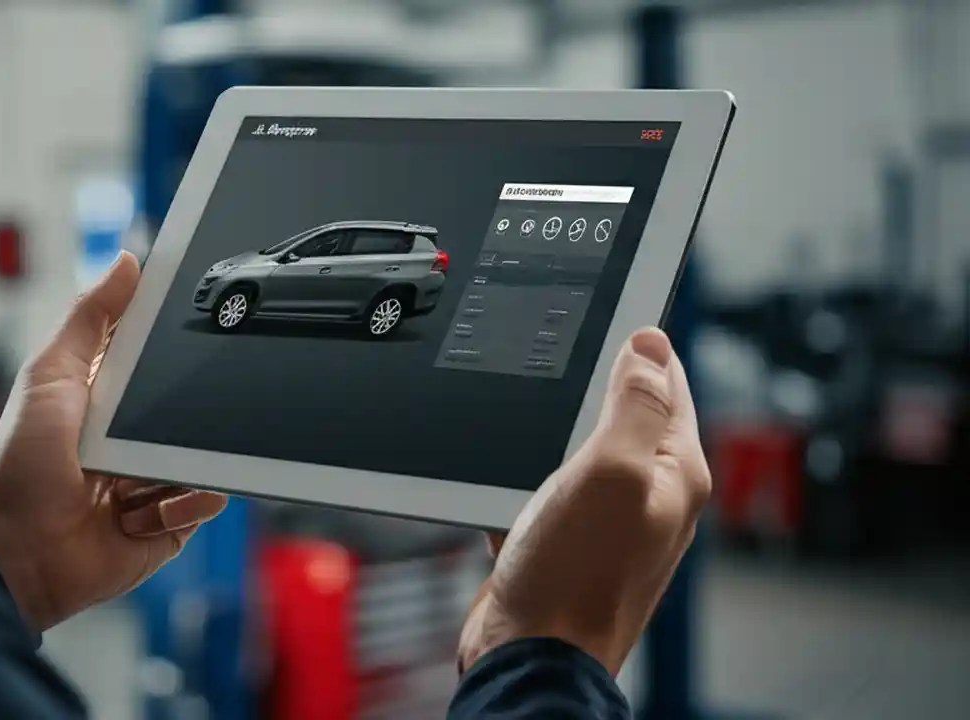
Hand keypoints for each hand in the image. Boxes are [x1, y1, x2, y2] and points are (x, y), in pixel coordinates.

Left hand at [0, 252, 227, 630]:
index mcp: (109, 400)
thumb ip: (89, 318)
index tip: (204, 327)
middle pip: (190, 409)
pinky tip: (160, 505)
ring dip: (184, 462)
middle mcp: (134, 441)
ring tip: (150, 474)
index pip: (158, 363)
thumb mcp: (50, 376)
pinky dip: (189, 503)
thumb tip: (127, 260)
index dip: (178, 347)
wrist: (22, 552)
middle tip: (184, 410)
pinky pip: (203, 503)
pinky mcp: (167, 525)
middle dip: (193, 410)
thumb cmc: (23, 465)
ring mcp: (152, 484)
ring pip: (203, 457)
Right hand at [458, 328, 710, 675]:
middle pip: (626, 414)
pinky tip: (506, 482)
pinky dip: (526, 478)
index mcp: (674, 473)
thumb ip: (634, 405)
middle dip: (593, 386)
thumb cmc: (571, 577)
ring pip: (582, 452)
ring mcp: (607, 523)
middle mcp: (648, 497)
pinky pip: (547, 490)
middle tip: (561, 362)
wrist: (528, 657)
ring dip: (554, 434)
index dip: (640, 347)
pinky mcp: (567, 544)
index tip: (612, 317)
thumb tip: (650, 344)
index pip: (669, 383)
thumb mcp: (608, 471)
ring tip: (530, 420)